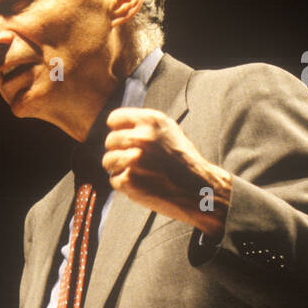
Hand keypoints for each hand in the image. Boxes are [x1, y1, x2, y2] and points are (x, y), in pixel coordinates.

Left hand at [102, 107, 231, 238]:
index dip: (118, 130)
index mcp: (150, 121)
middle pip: (110, 140)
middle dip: (119, 151)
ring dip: (119, 168)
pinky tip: (143, 184)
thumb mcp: (169, 132)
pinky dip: (125, 185)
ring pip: (108, 161)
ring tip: (140, 173)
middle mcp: (141, 137)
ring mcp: (133, 159)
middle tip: (136, 161)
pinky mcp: (129, 180)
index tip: (124, 140)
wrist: (199, 189)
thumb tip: (117, 125)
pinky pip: (114, 180)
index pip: (114, 119)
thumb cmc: (183, 162)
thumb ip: (144, 126)